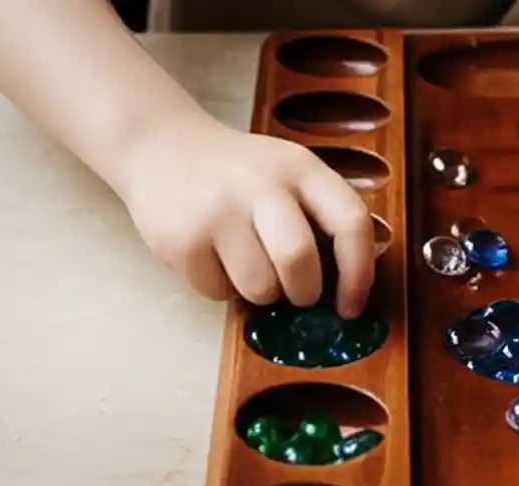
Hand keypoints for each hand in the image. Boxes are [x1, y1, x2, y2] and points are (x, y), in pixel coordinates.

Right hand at [116, 115, 374, 317]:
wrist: (159, 147)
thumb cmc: (234, 173)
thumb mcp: (284, 172)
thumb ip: (316, 215)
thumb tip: (345, 288)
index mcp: (300, 167)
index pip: (350, 222)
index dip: (359, 274)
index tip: (350, 306)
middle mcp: (260, 184)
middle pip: (300, 262)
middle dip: (304, 293)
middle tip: (295, 292)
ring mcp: (218, 211)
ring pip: (260, 287)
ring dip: (260, 292)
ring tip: (245, 265)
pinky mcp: (183, 240)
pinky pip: (219, 293)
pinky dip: (221, 288)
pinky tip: (211, 258)